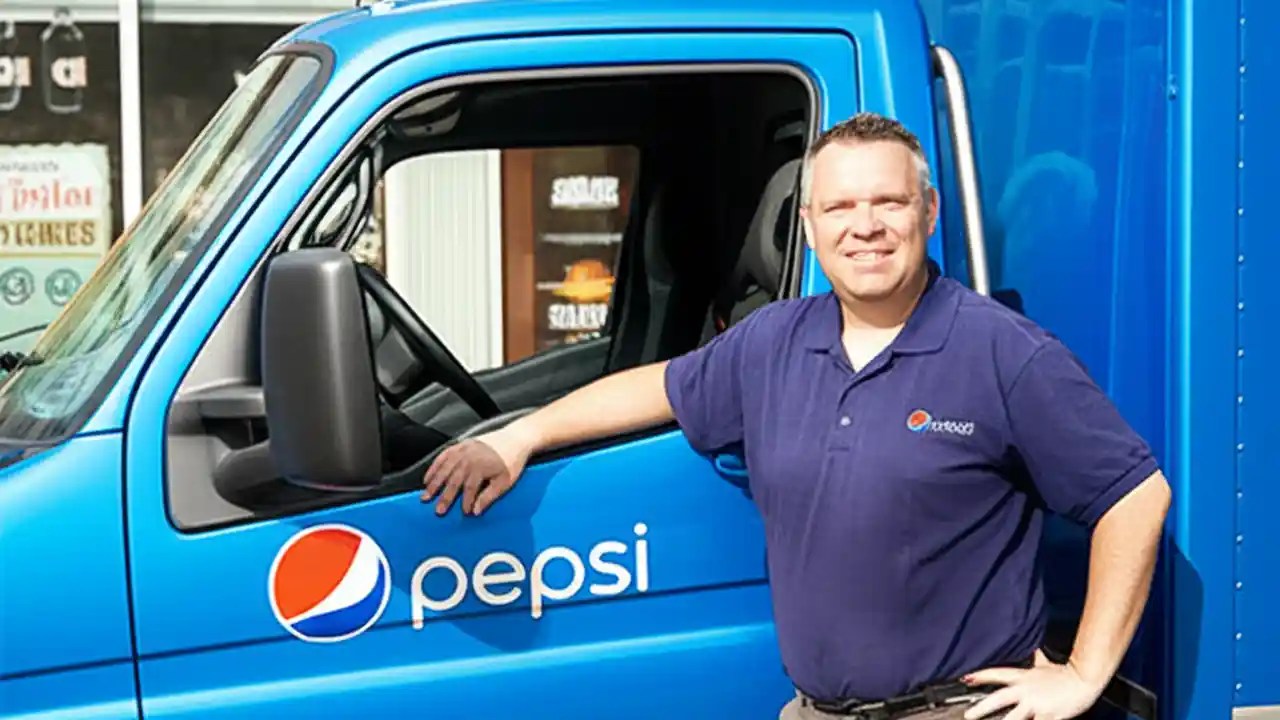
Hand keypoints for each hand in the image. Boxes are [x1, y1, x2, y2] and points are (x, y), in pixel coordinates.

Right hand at [420, 427, 533, 515]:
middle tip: (438, 510)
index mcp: (480, 467)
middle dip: (445, 497)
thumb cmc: (513, 460)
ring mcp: (463, 449)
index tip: (465, 512)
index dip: (466, 502)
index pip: (469, 489)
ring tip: (426, 496)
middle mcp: (469, 457)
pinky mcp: (461, 444)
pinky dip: (434, 467)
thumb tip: (476, 511)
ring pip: (444, 469)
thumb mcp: (505, 481)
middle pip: (453, 480)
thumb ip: (489, 496)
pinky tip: (428, 477)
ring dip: (434, 483)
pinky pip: (443, 456)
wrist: (516, 437)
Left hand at [961, 650, 1104, 719]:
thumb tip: (1034, 651)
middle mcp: (1026, 690)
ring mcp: (1036, 704)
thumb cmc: (1066, 674)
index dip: (981, 676)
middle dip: (982, 708)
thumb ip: (1037, 660)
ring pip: (1014, 717)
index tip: (966, 679)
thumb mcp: (1047, 665)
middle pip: (999, 699)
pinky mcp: (1047, 716)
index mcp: (1024, 677)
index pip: (997, 674)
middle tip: (968, 715)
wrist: (1084, 679)